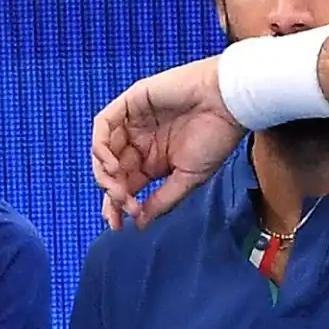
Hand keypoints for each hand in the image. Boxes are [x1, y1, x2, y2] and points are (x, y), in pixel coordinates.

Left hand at [92, 57, 244, 229]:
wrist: (228, 104)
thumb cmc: (215, 137)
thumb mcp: (188, 179)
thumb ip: (162, 201)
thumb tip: (139, 224)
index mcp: (152, 161)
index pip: (124, 186)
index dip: (116, 206)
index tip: (118, 226)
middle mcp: (138, 143)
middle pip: (110, 171)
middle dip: (112, 193)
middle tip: (123, 205)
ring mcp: (132, 123)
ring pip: (102, 150)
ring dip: (104, 173)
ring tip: (118, 189)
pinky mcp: (129, 103)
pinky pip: (103, 124)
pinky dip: (100, 146)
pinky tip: (112, 165)